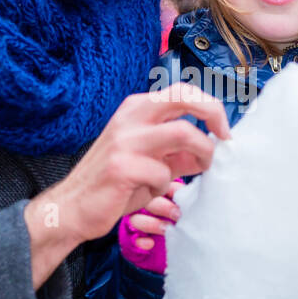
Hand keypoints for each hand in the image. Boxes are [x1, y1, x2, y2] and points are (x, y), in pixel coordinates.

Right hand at [24, 85, 228, 288]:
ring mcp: (125, 140)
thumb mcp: (148, 160)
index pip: (183, 91)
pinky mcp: (121, 166)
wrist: (72, 207)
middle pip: (185, 97)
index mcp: (136, 108)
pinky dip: (163, 186)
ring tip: (196, 171)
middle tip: (225, 139)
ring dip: (200, 155)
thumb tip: (212, 149)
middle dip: (214, 114)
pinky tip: (147, 192)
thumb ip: (178, 152)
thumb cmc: (113, 183)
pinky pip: (164, 173)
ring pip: (184, 134)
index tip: (224, 131)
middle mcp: (130, 117)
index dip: (211, 107)